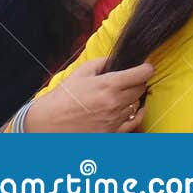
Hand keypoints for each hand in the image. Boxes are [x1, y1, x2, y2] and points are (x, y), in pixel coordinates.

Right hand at [22, 58, 154, 132]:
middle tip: (129, 81)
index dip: (146, 68)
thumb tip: (120, 58)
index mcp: (108, 85)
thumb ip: (104, 62)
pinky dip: (136, 115)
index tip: (145, 67)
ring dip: (132, 99)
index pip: (142, 74)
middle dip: (138, 82)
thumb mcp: (82, 72)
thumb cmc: (62, 97)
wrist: (46, 124)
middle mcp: (114, 103)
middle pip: (141, 88)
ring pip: (136, 104)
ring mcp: (113, 120)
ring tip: (121, 96)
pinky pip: (134, 123)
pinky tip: (134, 110)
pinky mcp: (110, 134)